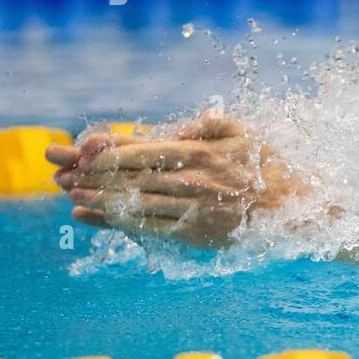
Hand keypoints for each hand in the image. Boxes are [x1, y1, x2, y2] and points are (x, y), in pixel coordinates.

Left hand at [46, 110, 301, 247]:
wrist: (295, 211)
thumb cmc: (271, 168)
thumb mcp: (245, 134)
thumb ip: (212, 124)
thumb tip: (183, 126)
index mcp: (200, 153)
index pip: (143, 150)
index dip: (109, 150)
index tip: (82, 149)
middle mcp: (191, 181)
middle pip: (131, 177)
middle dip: (93, 174)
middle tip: (62, 172)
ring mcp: (191, 210)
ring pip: (135, 202)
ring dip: (100, 199)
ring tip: (72, 195)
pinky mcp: (194, 234)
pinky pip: (149, 227)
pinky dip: (121, 222)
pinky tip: (99, 217)